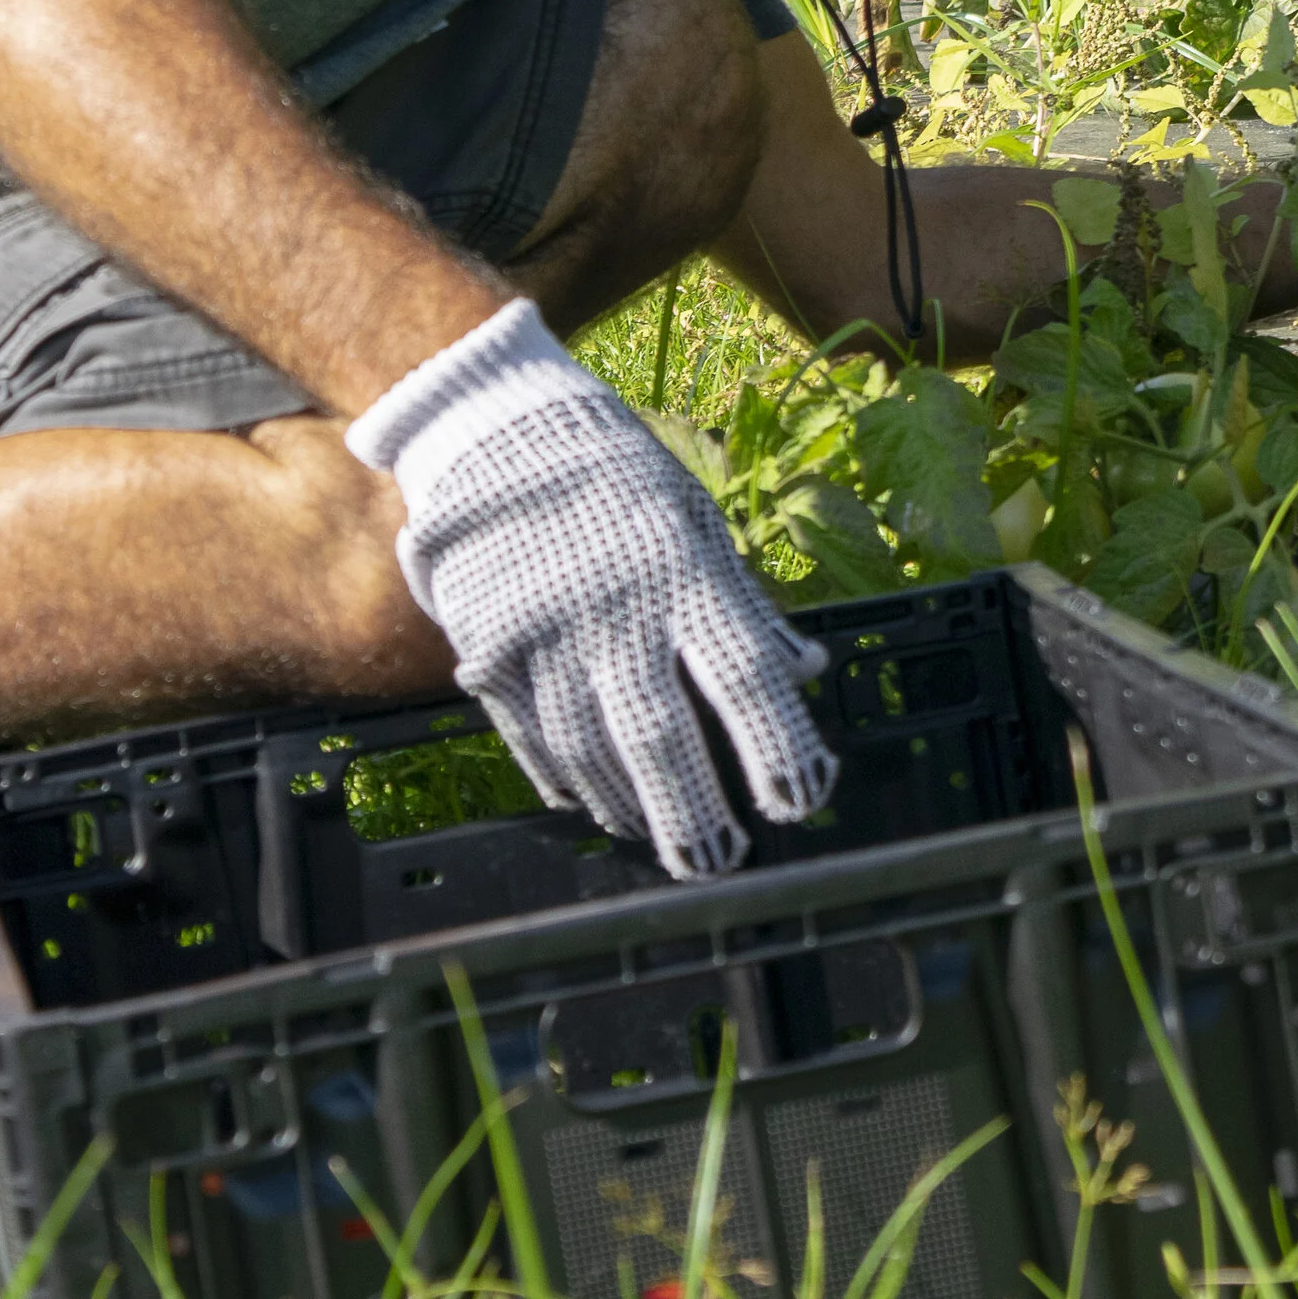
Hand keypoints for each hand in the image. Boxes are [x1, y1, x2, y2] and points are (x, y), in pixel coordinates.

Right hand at [346, 300, 836, 878]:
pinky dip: (566, 779)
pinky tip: (591, 802)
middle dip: (694, 813)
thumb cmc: (620, 485)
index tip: (801, 800)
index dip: (777, 743)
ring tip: (654, 834)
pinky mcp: (491, 649)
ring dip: (629, 804)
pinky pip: (532, 736)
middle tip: (720, 864)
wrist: (499, 433)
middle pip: (659, 734)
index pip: (744, 672)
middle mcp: (616, 607)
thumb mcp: (695, 524)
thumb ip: (746, 605)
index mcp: (683, 569)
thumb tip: (806, 673)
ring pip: (591, 749)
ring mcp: (545, 632)